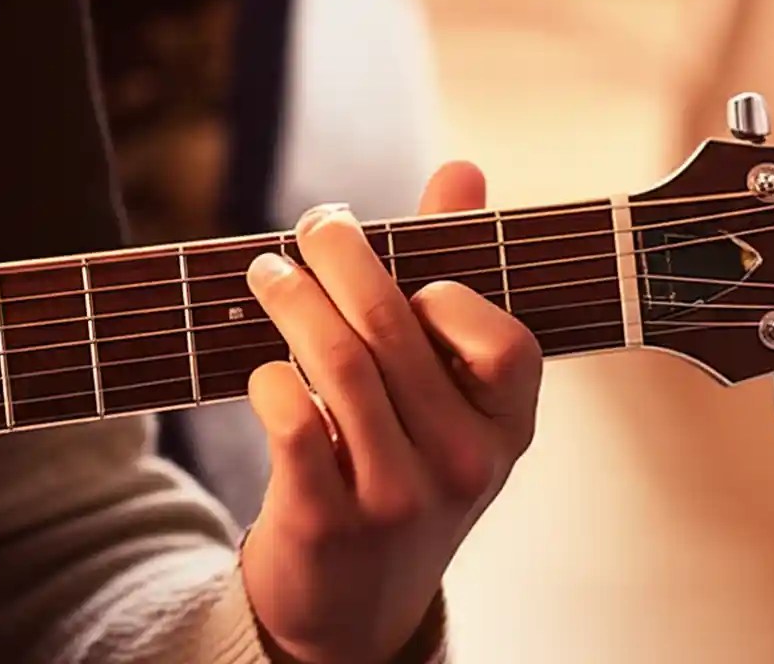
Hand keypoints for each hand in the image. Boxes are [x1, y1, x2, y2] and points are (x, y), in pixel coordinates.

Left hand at [241, 162, 541, 662]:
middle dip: (344, 257)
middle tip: (315, 226)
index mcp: (508, 428)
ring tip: (267, 273)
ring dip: (292, 300)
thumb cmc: (407, 468)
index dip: (448, 294)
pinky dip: (268, 379)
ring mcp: (399, 499)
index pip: (503, 341)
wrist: (358, 605)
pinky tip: (265, 368)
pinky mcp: (328, 522)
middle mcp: (465, 465)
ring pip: (338, 364)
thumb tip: (464, 168)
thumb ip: (458, 278)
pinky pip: (290, 420)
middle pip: (395, 329)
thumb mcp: (450, 396)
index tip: (404, 265)